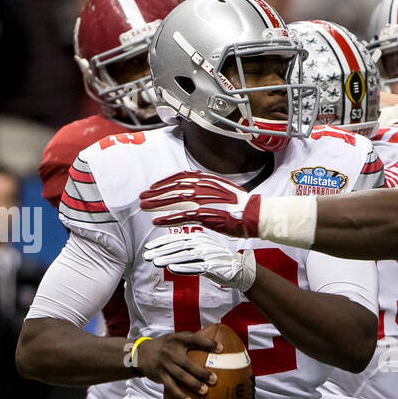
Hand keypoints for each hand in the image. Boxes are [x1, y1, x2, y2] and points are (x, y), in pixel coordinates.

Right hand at [135, 330, 219, 398]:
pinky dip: (179, 395)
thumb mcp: (176, 338)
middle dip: (201, 372)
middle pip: (188, 363)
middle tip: (215, 379)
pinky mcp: (159, 375)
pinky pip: (170, 386)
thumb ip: (192, 339)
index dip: (208, 343)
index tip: (221, 348)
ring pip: (180, 376)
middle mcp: (170, 351)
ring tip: (205, 391)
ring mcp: (164, 364)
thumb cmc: (166, 346)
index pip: (194, 339)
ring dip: (193, 384)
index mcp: (177, 340)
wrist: (141, 353)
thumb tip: (217, 342)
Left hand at [141, 170, 261, 236]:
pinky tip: (157, 221)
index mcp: (207, 179)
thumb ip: (209, 186)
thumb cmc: (242, 204)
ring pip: (173, 201)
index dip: (165, 182)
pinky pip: (181, 217)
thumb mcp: (224, 188)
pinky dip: (167, 219)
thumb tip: (198, 185)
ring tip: (144, 208)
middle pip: (173, 188)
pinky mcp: (204, 215)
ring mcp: (203, 201)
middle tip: (142, 197)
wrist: (254, 213)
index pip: (180, 177)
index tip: (154, 187)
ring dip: (157, 204)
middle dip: (156, 192)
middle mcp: (203, 187)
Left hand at [143, 232, 256, 289]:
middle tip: (146, 255)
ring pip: (185, 256)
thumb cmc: (218, 260)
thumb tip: (166, 253)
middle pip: (178, 247)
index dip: (160, 242)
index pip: (176, 238)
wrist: (241, 269)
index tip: (148, 247)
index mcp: (198, 237)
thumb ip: (186, 250)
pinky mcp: (214, 266)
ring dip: (169, 259)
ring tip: (155, 262)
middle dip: (160, 251)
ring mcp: (208, 255)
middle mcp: (203, 244)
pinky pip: (196, 267)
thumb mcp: (201, 250)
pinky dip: (184, 268)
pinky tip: (172, 269)